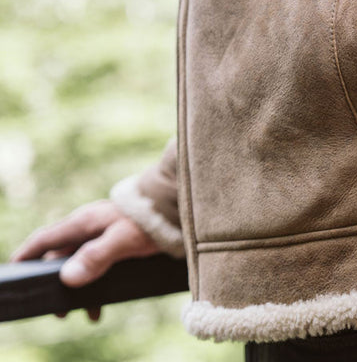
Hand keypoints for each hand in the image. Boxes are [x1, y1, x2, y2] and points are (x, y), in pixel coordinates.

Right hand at [9, 199, 159, 321]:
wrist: (179, 202)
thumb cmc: (152, 218)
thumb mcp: (123, 239)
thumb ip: (96, 256)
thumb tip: (67, 277)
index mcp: (84, 222)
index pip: (45, 239)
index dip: (26, 256)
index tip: (12, 273)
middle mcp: (90, 226)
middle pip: (61, 257)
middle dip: (56, 285)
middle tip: (58, 313)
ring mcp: (104, 232)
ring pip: (81, 263)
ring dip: (79, 288)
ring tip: (85, 314)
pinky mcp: (119, 239)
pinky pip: (98, 263)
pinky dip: (96, 283)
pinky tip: (103, 303)